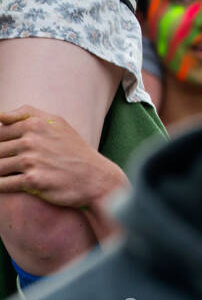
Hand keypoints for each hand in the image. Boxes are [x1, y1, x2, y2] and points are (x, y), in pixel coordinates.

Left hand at [0, 105, 125, 209]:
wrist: (94, 178)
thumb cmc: (73, 150)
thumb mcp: (57, 123)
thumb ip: (27, 114)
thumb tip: (0, 115)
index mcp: (34, 123)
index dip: (0, 144)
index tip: (8, 153)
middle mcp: (31, 140)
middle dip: (0, 159)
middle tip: (10, 164)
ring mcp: (32, 160)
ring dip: (0, 172)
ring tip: (11, 174)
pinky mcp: (33, 181)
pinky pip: (2, 185)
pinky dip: (1, 186)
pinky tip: (8, 186)